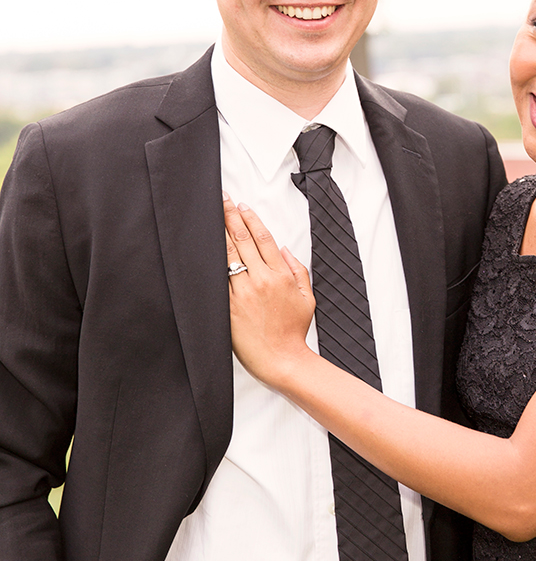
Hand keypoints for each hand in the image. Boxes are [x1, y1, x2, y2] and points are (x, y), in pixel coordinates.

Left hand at [224, 194, 316, 391]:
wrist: (283, 360)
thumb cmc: (293, 332)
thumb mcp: (307, 297)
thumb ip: (297, 270)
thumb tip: (285, 250)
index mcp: (280, 275)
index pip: (263, 238)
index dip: (251, 219)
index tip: (242, 206)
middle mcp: (261, 280)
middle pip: (242, 240)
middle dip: (230, 217)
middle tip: (221, 201)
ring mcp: (242, 293)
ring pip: (227, 256)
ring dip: (219, 234)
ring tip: (211, 217)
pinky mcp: (228, 307)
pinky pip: (218, 280)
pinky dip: (210, 263)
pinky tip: (204, 250)